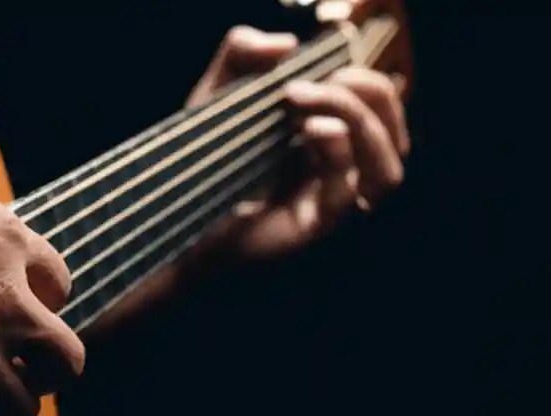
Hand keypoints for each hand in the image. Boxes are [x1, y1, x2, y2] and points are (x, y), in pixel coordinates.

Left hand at [89, 26, 409, 331]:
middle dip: (363, 92)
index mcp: (331, 137)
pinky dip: (338, 151)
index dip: (363, 79)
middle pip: (392, 130)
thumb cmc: (199, 156)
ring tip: (300, 100)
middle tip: (305, 83)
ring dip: (355, 118)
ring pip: (386, 165)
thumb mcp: (217, 90)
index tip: (312, 68)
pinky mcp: (311, 226)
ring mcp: (329, 201)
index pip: (382, 106)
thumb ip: (242, 51)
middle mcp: (339, 170)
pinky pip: (346, 191)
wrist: (169, 210)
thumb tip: (285, 43)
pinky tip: (310, 129)